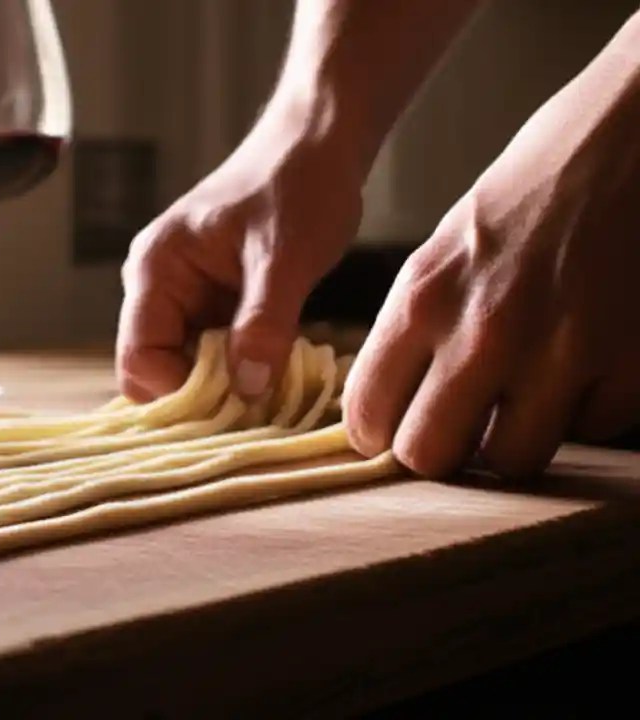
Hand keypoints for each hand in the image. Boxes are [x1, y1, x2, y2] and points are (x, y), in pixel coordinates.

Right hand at [116, 110, 364, 401]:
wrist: (317, 147)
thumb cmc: (298, 185)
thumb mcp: (287, 256)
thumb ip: (264, 322)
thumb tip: (247, 389)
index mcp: (155, 270)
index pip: (138, 358)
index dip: (179, 391)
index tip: (235, 404)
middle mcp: (156, 288)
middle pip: (155, 371)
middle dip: (201, 396)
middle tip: (257, 404)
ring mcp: (183, 299)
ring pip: (185, 369)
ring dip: (225, 387)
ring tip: (273, 388)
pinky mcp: (211, 307)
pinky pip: (212, 356)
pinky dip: (241, 371)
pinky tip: (276, 371)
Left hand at [344, 88, 639, 477]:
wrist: (638, 131)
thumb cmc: (538, 185)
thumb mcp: (449, 248)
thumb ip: (419, 326)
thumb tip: (396, 402)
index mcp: (423, 298)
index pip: (369, 414)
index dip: (379, 433)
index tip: (393, 430)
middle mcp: (484, 333)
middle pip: (430, 457)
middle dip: (439, 452)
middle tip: (455, 431)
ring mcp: (562, 353)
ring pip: (512, 459)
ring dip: (514, 437)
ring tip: (524, 396)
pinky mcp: (634, 364)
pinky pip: (592, 429)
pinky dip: (586, 408)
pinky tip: (587, 363)